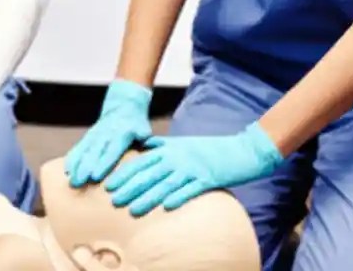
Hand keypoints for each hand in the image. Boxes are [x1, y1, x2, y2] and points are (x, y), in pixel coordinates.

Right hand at [63, 79, 152, 186]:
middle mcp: (105, 134)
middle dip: (85, 168)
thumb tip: (148, 146)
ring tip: (71, 180)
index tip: (95, 176)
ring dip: (77, 166)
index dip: (102, 164)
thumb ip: (144, 138)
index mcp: (121, 134)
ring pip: (84, 151)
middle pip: (93, 153)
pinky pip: (79, 147)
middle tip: (78, 183)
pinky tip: (67, 170)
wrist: (123, 104)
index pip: (111, 151)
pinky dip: (72, 158)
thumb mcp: (144, 128)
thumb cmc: (137, 123)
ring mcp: (95, 134)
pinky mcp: (88, 136)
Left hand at [104, 122, 283, 216]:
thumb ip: (162, 145)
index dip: (124, 173)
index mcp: (170, 149)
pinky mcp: (208, 178)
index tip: (109, 185)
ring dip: (149, 197)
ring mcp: (193, 168)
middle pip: (150, 173)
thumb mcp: (182, 142)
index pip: (142, 161)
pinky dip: (178, 197)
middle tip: (114, 201)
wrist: (244, 150)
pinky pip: (191, 189)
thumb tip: (143, 145)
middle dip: (130, 188)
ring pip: (166, 184)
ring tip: (133, 210)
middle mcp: (178, 157)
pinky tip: (166, 207)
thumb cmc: (210, 148)